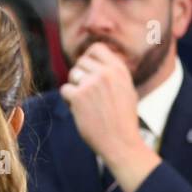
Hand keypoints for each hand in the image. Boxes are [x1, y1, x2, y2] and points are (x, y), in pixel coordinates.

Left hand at [59, 43, 159, 190]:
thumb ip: (113, 74)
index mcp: (119, 69)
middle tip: (85, 93)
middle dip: (80, 76)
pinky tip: (79, 110)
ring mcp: (92, 84)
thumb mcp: (126, 90)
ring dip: (74, 87)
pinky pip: (65, 90)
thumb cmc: (123, 120)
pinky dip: (68, 101)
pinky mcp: (79, 97)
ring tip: (84, 103)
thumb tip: (95, 60)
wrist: (121, 142)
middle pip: (81, 62)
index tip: (87, 72)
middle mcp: (106, 73)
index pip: (96, 49)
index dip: (88, 58)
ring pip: (72, 75)